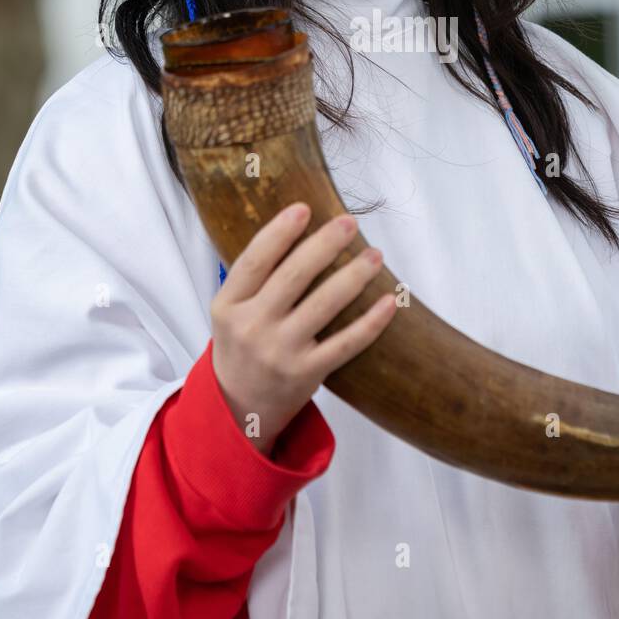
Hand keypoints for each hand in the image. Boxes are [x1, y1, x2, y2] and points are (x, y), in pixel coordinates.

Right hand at [210, 202, 396, 455]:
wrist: (238, 409)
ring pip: (324, 305)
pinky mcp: (307, 374)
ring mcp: (280, 353)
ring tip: (375, 255)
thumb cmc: (241, 345)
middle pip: (293, 277)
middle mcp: (252, 327)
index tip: (304, 208)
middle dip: (325, 245)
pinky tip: (389, 301)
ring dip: (354, 275)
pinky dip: (370, 323)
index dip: (279, 232)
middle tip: (349, 222)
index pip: (254, 261)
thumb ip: (254, 278)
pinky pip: (345, 344)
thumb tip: (294, 226)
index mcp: (229, 305)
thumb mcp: (231, 311)